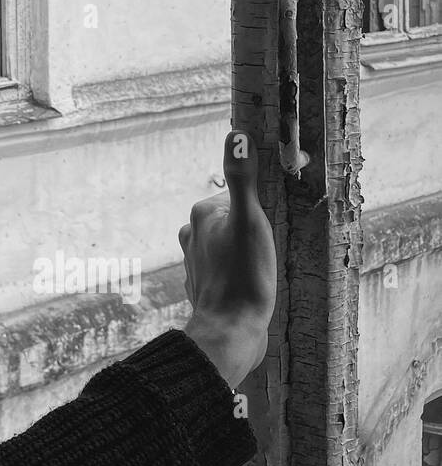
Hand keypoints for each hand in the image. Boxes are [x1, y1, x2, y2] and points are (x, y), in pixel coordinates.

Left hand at [178, 130, 275, 388]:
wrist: (230, 332)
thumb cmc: (244, 276)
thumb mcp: (251, 221)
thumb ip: (242, 178)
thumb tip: (235, 133)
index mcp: (202, 215)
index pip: (238, 197)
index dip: (260, 209)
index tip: (271, 226)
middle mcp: (192, 234)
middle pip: (234, 220)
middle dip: (253, 231)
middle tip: (269, 251)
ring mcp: (196, 261)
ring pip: (230, 245)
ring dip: (248, 252)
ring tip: (262, 269)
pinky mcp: (204, 285)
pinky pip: (228, 269)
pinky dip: (241, 273)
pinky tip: (253, 285)